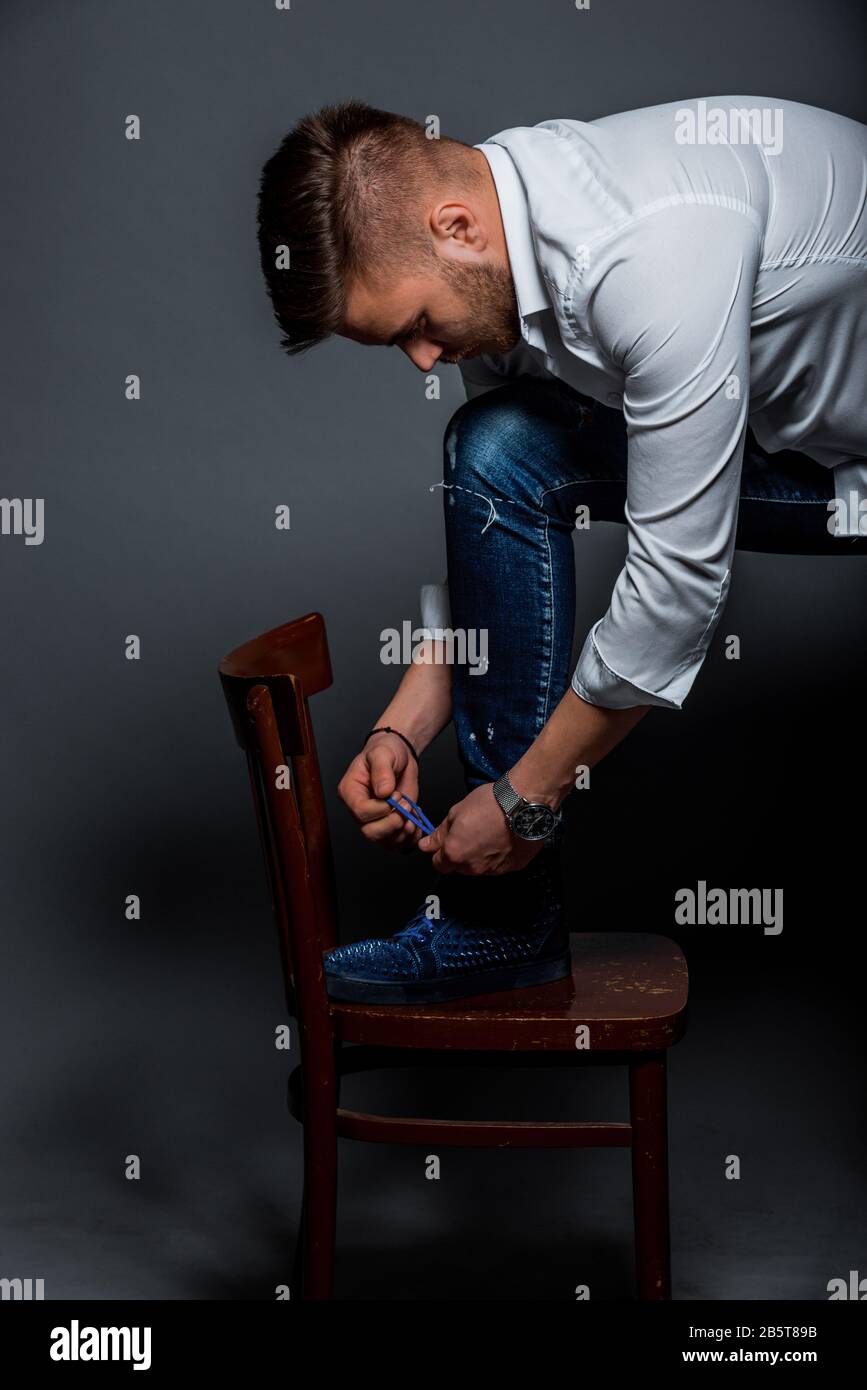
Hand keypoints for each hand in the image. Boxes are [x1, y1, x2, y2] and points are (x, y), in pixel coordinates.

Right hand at [337, 732, 422, 850]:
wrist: (399, 756)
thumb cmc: (386, 751)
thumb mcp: (382, 753)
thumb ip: (382, 770)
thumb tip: (383, 791)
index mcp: (351, 792)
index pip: (361, 812)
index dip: (381, 809)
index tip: (396, 794)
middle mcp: (360, 810)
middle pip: (370, 832)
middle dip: (393, 824)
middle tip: (407, 806)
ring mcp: (376, 820)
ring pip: (385, 842)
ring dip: (403, 832)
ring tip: (413, 813)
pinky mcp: (391, 825)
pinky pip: (398, 843)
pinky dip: (411, 837)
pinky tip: (417, 821)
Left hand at [417, 782, 543, 874]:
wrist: (524, 804)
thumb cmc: (490, 803)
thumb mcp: (456, 812)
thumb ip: (440, 833)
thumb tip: (426, 845)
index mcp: (455, 853)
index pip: (438, 865)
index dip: (440, 853)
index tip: (446, 842)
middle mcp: (473, 867)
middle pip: (459, 867)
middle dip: (460, 854)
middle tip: (471, 832)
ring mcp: (494, 870)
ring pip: (479, 868)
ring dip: (480, 856)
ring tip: (490, 833)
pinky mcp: (513, 867)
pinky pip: (499, 865)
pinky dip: (499, 855)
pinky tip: (504, 838)